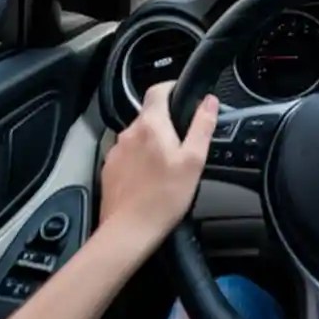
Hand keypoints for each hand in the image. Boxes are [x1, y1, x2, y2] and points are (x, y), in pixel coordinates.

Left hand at [99, 82, 218, 242]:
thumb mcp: (194, 161)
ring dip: (151, 143)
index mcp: (151, 125)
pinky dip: (139, 161)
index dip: (171, 87)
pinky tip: (150, 180)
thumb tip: (209, 101)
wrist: (129, 231)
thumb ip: (202, 126)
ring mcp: (116, 151)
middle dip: (165, 123)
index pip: (157, 90)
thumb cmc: (164, 198)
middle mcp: (128, 133)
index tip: (181, 94)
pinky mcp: (109, 169)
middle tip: (182, 142)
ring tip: (167, 166)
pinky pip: (127, 156)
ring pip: (137, 137)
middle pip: (148, 115)